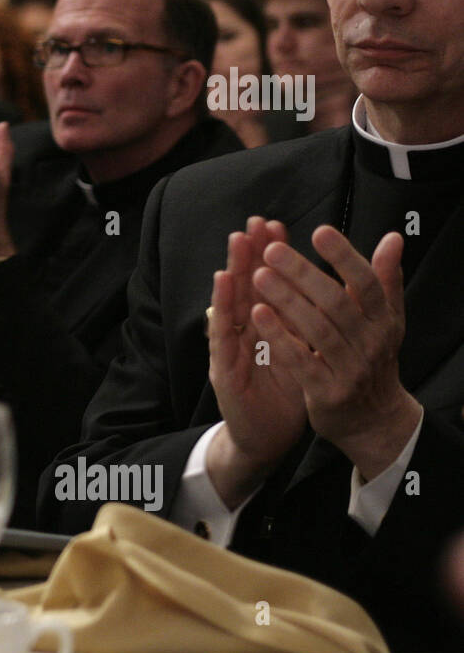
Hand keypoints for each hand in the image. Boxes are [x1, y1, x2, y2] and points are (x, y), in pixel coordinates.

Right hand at [205, 217, 307, 507]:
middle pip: (244, 287)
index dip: (268, 257)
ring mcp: (229, 349)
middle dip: (248, 253)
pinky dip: (222, 307)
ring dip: (232, 269)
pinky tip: (223, 284)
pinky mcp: (223, 370)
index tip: (275, 226)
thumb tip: (319, 289)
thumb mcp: (300, 352)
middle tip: (253, 222)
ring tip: (237, 241)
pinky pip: (223, 335)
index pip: (265, 285)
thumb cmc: (284, 395)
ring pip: (230, 303)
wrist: (267, 440)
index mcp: (264, 328)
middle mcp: (243, 333)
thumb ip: (302, 322)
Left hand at [251, 226, 420, 480]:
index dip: (344, 256)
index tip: (319, 231)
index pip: (367, 282)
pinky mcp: (327, 392)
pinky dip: (280, 337)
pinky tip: (259, 314)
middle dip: (303, 273)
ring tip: (258, 275)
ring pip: (316, 329)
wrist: (373, 420)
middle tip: (272, 250)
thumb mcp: (385, 321)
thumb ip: (385, 279)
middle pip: (336, 302)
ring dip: (286, 300)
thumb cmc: (371, 359)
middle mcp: (370, 342)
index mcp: (383, 321)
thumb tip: (394, 238)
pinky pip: (301, 361)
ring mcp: (350, 369)